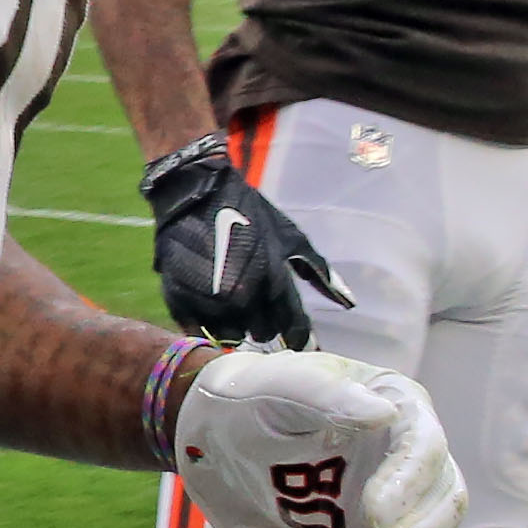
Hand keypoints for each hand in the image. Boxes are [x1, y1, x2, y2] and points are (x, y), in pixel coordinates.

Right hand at [142, 133, 347, 345]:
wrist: (195, 191)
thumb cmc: (247, 211)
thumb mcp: (289, 235)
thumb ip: (317, 271)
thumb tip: (347, 302)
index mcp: (273, 281)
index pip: (294, 329)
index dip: (296, 334)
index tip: (294, 335)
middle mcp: (242, 297)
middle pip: (261, 334)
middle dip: (262, 323)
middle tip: (257, 305)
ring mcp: (209, 300)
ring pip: (230, 336)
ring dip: (234, 324)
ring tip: (231, 301)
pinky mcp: (180, 299)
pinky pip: (199, 331)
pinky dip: (206, 322)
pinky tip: (210, 303)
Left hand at [166, 347, 464, 527]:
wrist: (221, 433)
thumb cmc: (254, 396)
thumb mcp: (281, 385)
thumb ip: (328, 395)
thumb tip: (385, 413)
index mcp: (396, 402)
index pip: (425, 444)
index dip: (409, 483)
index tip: (374, 516)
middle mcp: (409, 450)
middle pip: (444, 498)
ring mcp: (399, 495)